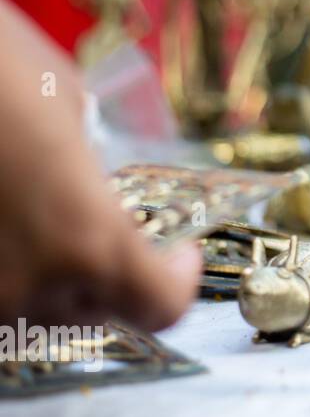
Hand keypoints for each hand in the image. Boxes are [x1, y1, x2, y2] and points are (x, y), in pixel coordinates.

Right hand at [0, 0, 198, 331]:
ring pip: (26, 307)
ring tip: (33, 214)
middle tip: (99, 224)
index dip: (175, 280)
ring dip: (41, 273)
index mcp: (88, 242)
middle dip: (103, 272)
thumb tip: (86, 184)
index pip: (158, 306)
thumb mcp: (67, 107)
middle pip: (90, 309)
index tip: (176, 249)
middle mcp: (29, 286)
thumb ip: (87, 169)